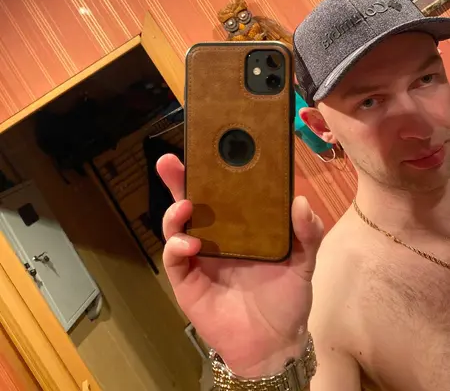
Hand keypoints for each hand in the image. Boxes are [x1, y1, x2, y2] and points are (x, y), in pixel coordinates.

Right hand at [157, 154, 323, 377]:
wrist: (272, 343)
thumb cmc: (286, 298)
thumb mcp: (303, 262)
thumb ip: (307, 234)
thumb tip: (301, 203)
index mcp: (240, 224)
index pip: (221, 190)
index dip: (211, 170)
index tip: (206, 147)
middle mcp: (215, 234)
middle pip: (191, 200)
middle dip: (177, 179)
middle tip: (169, 162)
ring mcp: (198, 256)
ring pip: (176, 225)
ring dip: (175, 211)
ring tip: (185, 206)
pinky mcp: (186, 279)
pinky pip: (173, 257)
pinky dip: (176, 247)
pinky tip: (189, 245)